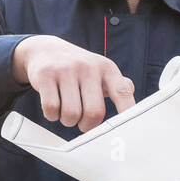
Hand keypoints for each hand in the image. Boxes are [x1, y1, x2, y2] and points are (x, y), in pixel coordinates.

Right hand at [10, 35, 135, 131]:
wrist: (45, 49)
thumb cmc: (77, 67)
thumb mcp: (100, 70)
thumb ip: (118, 85)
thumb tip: (134, 97)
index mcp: (106, 67)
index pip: (122, 92)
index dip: (127, 112)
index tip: (126, 131)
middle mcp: (88, 66)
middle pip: (94, 112)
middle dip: (87, 125)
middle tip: (82, 122)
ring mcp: (66, 69)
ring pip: (71, 114)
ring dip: (68, 121)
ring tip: (66, 112)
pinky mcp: (45, 75)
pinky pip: (51, 108)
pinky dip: (52, 115)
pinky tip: (54, 107)